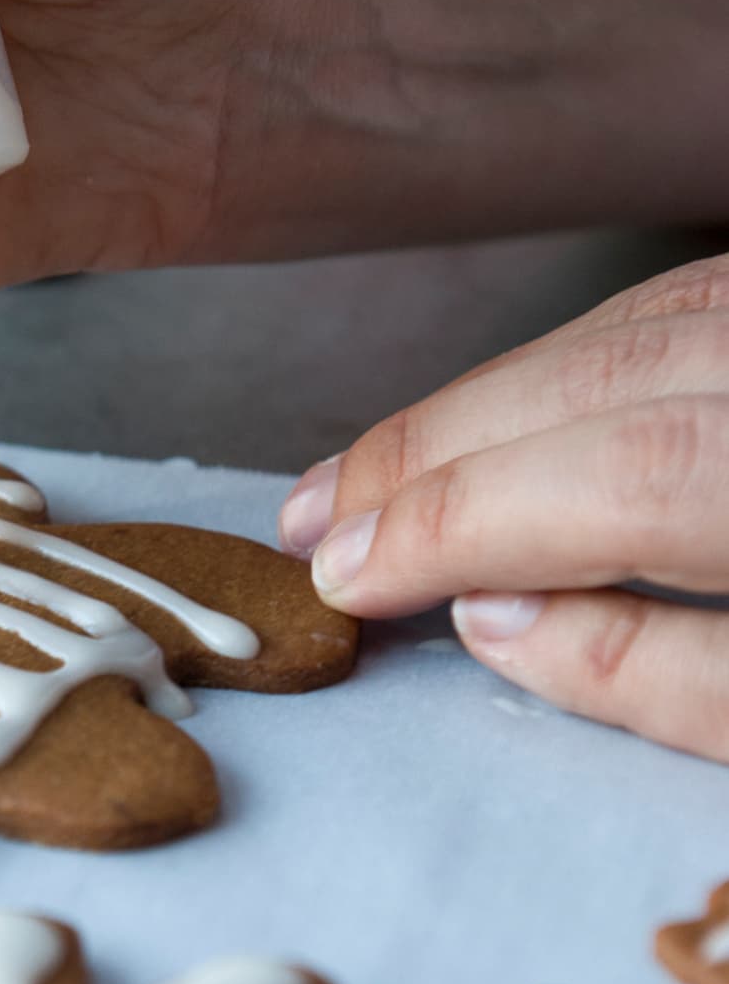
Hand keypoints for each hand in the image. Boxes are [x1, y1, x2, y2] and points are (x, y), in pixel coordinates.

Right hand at [278, 256, 728, 762]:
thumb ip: (664, 678)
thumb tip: (491, 624)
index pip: (621, 481)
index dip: (456, 527)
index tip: (350, 578)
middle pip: (593, 382)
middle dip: (428, 455)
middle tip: (318, 522)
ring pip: (613, 328)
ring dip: (470, 405)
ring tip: (368, 473)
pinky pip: (657, 305)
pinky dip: (548, 365)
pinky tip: (482, 414)